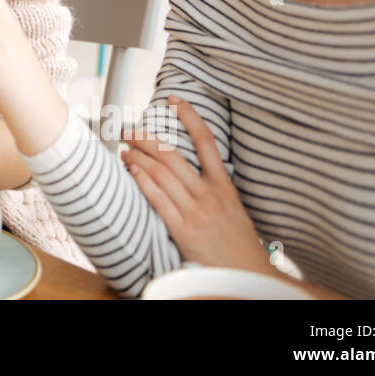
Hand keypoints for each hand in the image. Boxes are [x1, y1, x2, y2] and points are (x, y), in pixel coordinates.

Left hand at [122, 95, 273, 276]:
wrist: (250, 276)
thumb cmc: (238, 244)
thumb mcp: (233, 209)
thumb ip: (213, 189)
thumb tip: (188, 172)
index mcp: (224, 186)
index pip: (206, 141)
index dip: (189, 116)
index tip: (173, 99)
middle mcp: (210, 194)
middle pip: (172, 154)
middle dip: (145, 138)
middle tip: (128, 130)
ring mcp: (197, 211)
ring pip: (161, 173)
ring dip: (138, 157)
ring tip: (124, 150)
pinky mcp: (185, 230)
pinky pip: (159, 199)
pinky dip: (142, 181)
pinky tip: (131, 171)